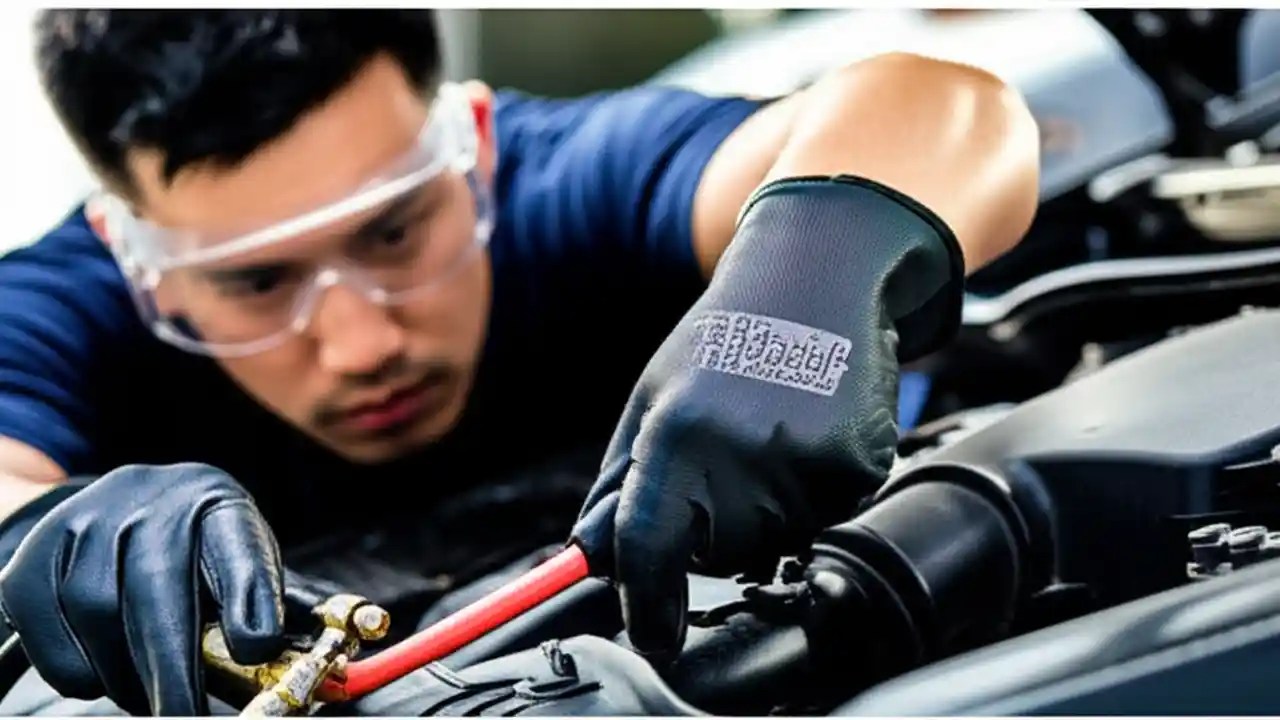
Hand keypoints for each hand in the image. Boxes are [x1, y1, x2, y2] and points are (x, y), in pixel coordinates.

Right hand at [0, 463, 285, 714]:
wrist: (120, 507)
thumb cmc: (196, 552)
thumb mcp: (239, 561)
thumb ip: (256, 605)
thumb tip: (266, 656)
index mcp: (220, 507)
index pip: (239, 549)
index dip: (250, 598)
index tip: (255, 649)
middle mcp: (153, 500)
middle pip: (158, 589)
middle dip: (172, 669)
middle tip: (185, 717)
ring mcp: (89, 518)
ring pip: (96, 609)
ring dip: (121, 673)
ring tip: (145, 700)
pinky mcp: (38, 550)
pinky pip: (44, 620)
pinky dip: (71, 666)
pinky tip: (99, 678)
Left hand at [572, 175, 964, 663]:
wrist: (819, 277)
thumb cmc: (726, 337)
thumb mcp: (652, 398)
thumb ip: (620, 483)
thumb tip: (595, 557)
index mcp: (677, 434)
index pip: (650, 548)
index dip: (647, 604)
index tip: (652, 631)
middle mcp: (741, 454)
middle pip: (716, 557)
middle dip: (712, 529)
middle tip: (727, 453)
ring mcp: (805, 464)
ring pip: (773, 543)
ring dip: (765, 510)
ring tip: (770, 431)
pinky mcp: (857, 467)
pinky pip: (824, 517)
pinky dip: (811, 492)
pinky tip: (808, 429)